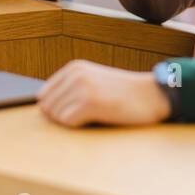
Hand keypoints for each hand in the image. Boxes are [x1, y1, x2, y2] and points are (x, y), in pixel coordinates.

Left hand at [37, 60, 171, 126]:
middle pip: (47, 108)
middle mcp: (76, 74)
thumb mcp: (94, 81)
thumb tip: (43, 108)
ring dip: (73, 122)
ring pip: (56, 116)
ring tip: (95, 116)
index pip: (44, 96)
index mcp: (74, 68)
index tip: (75, 113)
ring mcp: (83, 87)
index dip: (56, 110)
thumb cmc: (122, 95)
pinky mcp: (90, 102)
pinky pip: (68, 122)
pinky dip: (80, 126)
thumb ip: (70, 89)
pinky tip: (98, 119)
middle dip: (62, 117)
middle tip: (86, 117)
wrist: (151, 95)